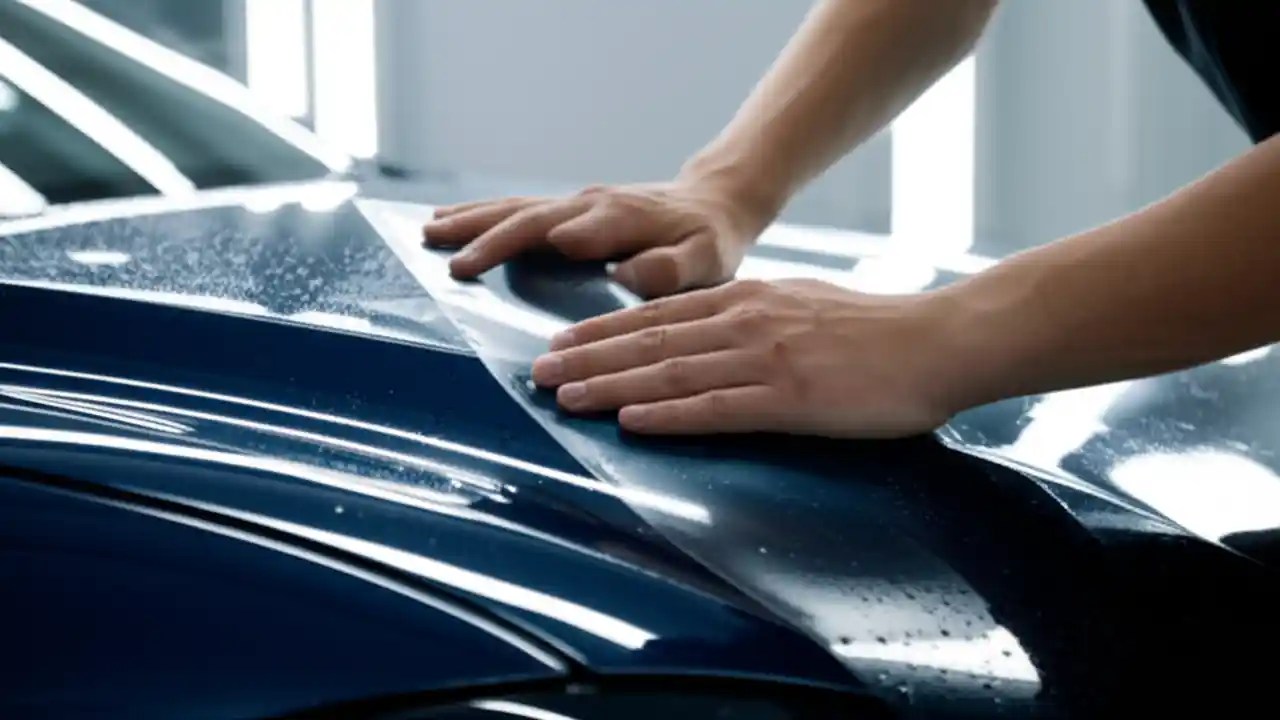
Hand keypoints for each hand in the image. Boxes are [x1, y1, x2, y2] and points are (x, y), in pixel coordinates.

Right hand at [422, 178, 772, 297]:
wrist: (711, 203)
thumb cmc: (708, 242)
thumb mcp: (706, 261)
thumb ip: (670, 269)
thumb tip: (626, 274)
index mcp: (622, 220)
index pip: (576, 230)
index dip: (539, 242)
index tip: (493, 262)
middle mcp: (590, 206)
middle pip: (530, 216)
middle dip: (487, 236)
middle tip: (446, 259)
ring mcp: (574, 204)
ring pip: (514, 209)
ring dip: (471, 220)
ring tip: (427, 233)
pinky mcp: (565, 209)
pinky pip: (516, 210)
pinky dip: (480, 215)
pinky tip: (447, 221)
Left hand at [530, 278, 970, 437]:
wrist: (939, 341)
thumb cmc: (877, 330)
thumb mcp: (803, 305)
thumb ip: (754, 317)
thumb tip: (711, 333)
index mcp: (749, 299)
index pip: (658, 316)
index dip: (603, 332)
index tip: (561, 344)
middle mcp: (746, 322)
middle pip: (649, 342)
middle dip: (588, 358)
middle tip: (537, 373)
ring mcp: (766, 360)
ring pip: (670, 373)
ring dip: (610, 387)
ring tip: (563, 398)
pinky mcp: (790, 399)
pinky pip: (716, 409)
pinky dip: (667, 416)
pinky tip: (630, 423)